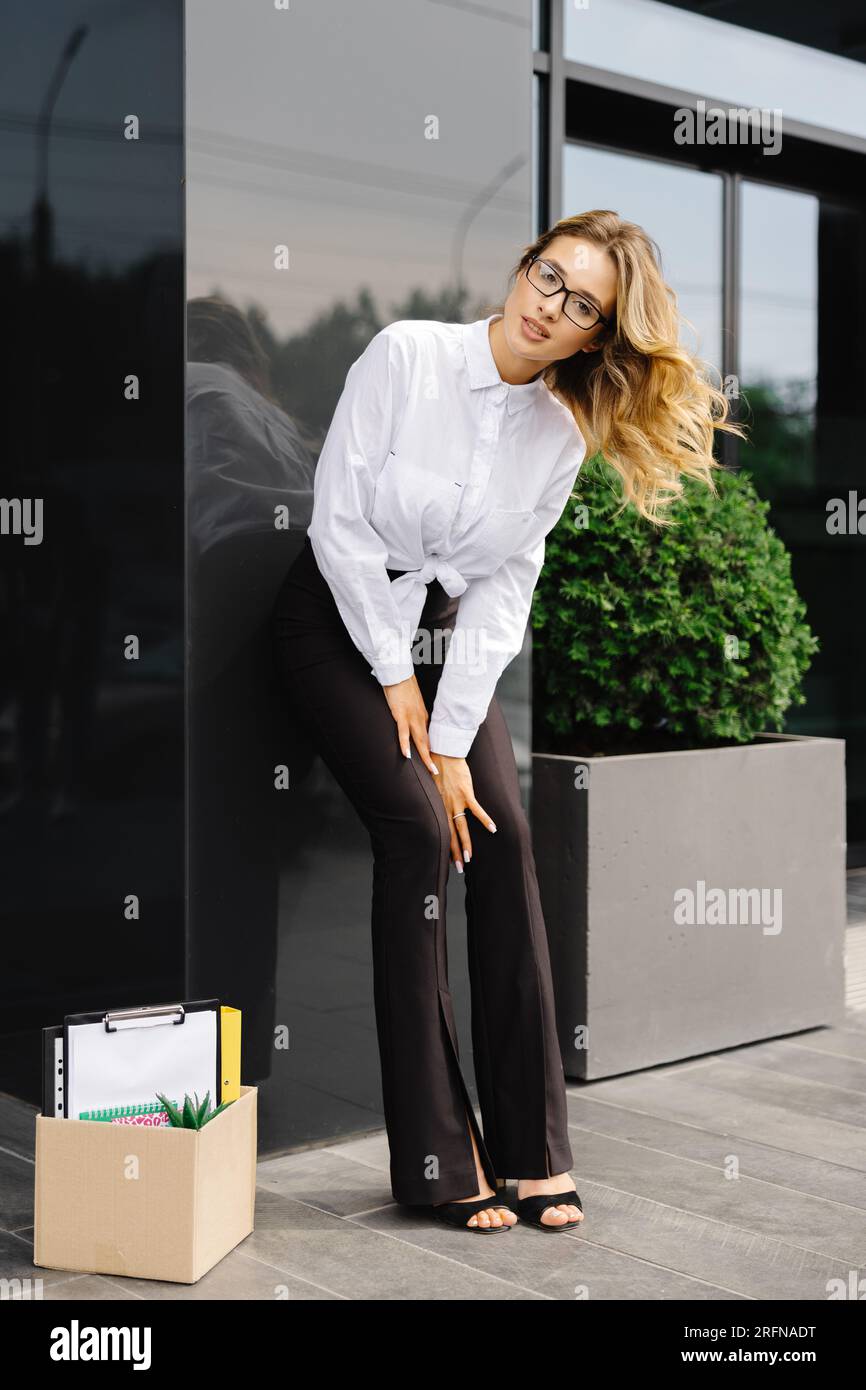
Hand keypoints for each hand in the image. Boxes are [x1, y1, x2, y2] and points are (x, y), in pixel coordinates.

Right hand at [382, 674, 439, 775]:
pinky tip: (407, 755)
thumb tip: (411, 722)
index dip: (430, 751)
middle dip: (431, 758)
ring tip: (430, 769)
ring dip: (425, 756)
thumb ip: (412, 714)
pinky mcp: (401, 714)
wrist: (399, 674)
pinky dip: (405, 744)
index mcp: (422, 716)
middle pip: (427, 742)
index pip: (428, 737)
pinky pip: (403, 732)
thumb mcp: (411, 703)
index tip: (433, 762)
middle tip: (436, 773)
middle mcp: (420, 718)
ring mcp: (411, 717)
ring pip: (420, 740)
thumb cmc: (403, 687)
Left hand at [429, 753, 496, 871]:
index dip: (446, 846)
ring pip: (461, 827)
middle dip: (455, 853)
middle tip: (458, 868)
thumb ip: (437, 798)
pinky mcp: (466, 793)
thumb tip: (438, 804)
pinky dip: (485, 820)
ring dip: (466, 844)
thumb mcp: (434, 785)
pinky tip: (493, 829)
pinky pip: (477, 810)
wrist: (443, 751)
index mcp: (439, 806)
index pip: (443, 831)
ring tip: (469, 858)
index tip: (448, 860)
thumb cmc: (438, 766)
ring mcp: (456, 800)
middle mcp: (446, 806)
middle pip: (450, 834)